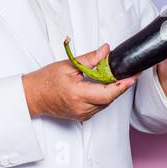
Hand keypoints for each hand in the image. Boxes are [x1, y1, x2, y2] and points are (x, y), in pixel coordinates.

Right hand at [22, 44, 136, 120]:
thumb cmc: (45, 81)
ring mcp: (82, 114)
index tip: (133, 77)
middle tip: (128, 73)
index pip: (107, 93)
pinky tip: (102, 87)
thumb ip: (90, 59)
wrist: (33, 96)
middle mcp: (81, 108)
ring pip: (106, 103)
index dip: (123, 85)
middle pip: (109, 98)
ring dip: (111, 91)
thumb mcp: (68, 65)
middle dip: (120, 86)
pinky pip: (99, 106)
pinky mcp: (82, 116)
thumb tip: (105, 51)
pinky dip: (103, 96)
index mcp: (77, 94)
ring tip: (114, 77)